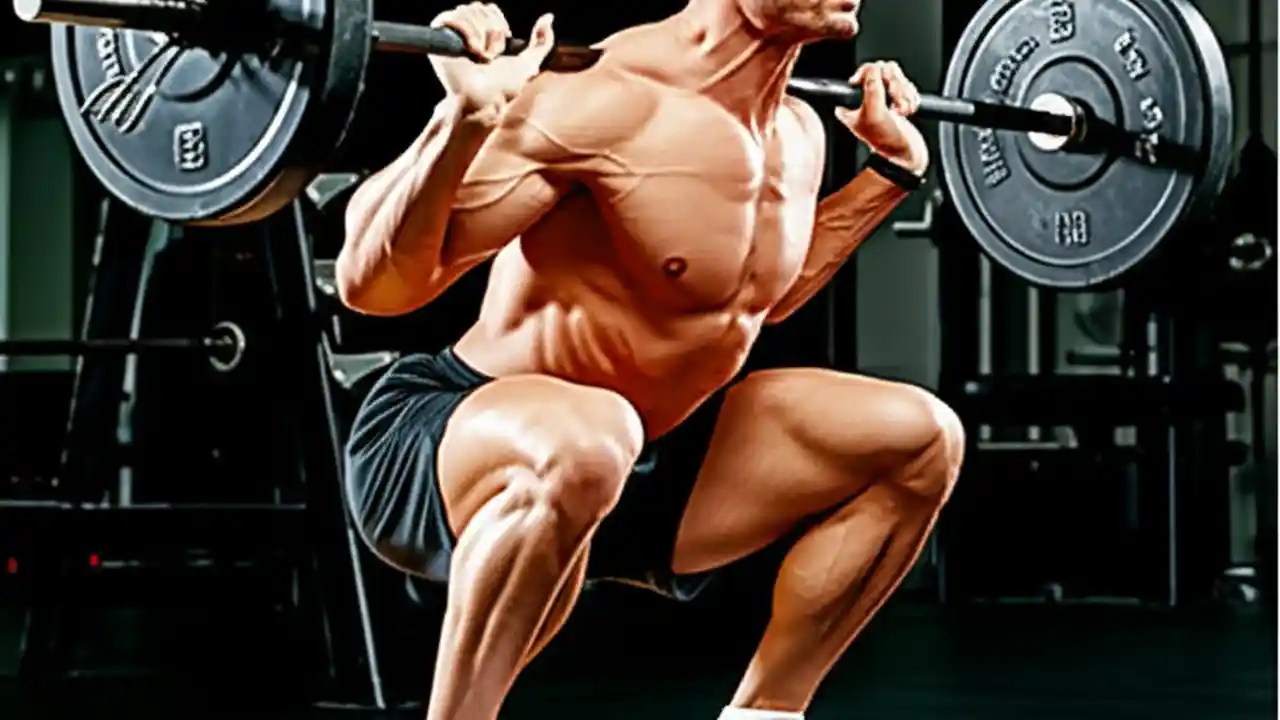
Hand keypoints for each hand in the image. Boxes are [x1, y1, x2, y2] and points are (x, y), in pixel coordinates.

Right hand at [430, 4, 555, 120]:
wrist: (482, 100)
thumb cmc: (502, 88)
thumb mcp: (529, 63)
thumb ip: (542, 42)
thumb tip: (548, 16)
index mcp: (481, 32)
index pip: (490, 8)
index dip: (499, 27)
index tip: (500, 52)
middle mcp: (465, 31)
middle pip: (480, 8)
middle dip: (492, 34)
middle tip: (489, 58)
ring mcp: (450, 34)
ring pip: (469, 11)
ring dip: (482, 38)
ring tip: (479, 58)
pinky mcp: (438, 37)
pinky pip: (454, 17)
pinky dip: (468, 35)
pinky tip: (470, 53)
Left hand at [835, 61, 928, 175]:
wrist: (906, 155)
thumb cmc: (886, 141)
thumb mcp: (874, 113)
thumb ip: (872, 88)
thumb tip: (874, 68)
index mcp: (851, 100)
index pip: (864, 71)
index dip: (875, 74)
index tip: (880, 86)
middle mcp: (864, 97)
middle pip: (884, 71)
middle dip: (895, 87)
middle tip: (894, 104)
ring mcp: (882, 98)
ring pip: (897, 78)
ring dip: (904, 94)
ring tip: (902, 111)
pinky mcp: (896, 100)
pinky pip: (907, 86)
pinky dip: (911, 98)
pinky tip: (907, 111)